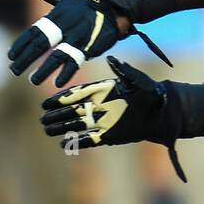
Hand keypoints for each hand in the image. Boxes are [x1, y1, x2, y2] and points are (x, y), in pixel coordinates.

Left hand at [8, 0, 126, 86]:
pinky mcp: (90, 46)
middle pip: (41, 44)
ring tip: (33, 80)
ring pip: (57, 56)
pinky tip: (58, 83)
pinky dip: (67, 73)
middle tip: (14, 70)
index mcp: (56, 15)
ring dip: (44, 69)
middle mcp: (65, 26)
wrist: (115, 3)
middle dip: (25, 59)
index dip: (21, 44)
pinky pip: (76, 62)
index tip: (10, 56)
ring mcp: (77, 37)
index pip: (33, 31)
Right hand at [40, 56, 188, 180]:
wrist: (161, 113)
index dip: (62, 98)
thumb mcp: (138, 81)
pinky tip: (63, 144)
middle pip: (73, 110)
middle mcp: (99, 106)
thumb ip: (125, 72)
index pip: (78, 94)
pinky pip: (90, 139)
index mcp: (102, 91)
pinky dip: (78, 142)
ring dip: (62, 127)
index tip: (47, 102)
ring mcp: (102, 121)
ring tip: (46, 129)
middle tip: (42, 118)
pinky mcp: (109, 135)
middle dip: (57, 114)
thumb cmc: (150, 93)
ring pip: (77, 124)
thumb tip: (111, 59)